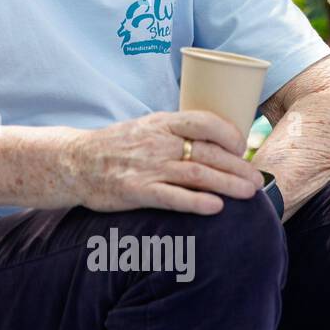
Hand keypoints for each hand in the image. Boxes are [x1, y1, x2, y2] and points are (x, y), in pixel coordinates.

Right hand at [61, 111, 264, 214]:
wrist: (74, 162)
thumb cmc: (113, 147)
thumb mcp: (144, 128)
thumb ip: (174, 132)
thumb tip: (212, 141)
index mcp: (160, 123)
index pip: (204, 122)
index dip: (229, 134)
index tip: (242, 147)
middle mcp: (157, 143)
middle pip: (208, 153)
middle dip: (238, 166)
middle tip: (256, 180)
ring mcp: (147, 167)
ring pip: (198, 175)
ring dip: (228, 184)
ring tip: (248, 194)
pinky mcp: (137, 191)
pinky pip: (173, 197)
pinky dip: (197, 202)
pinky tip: (216, 208)